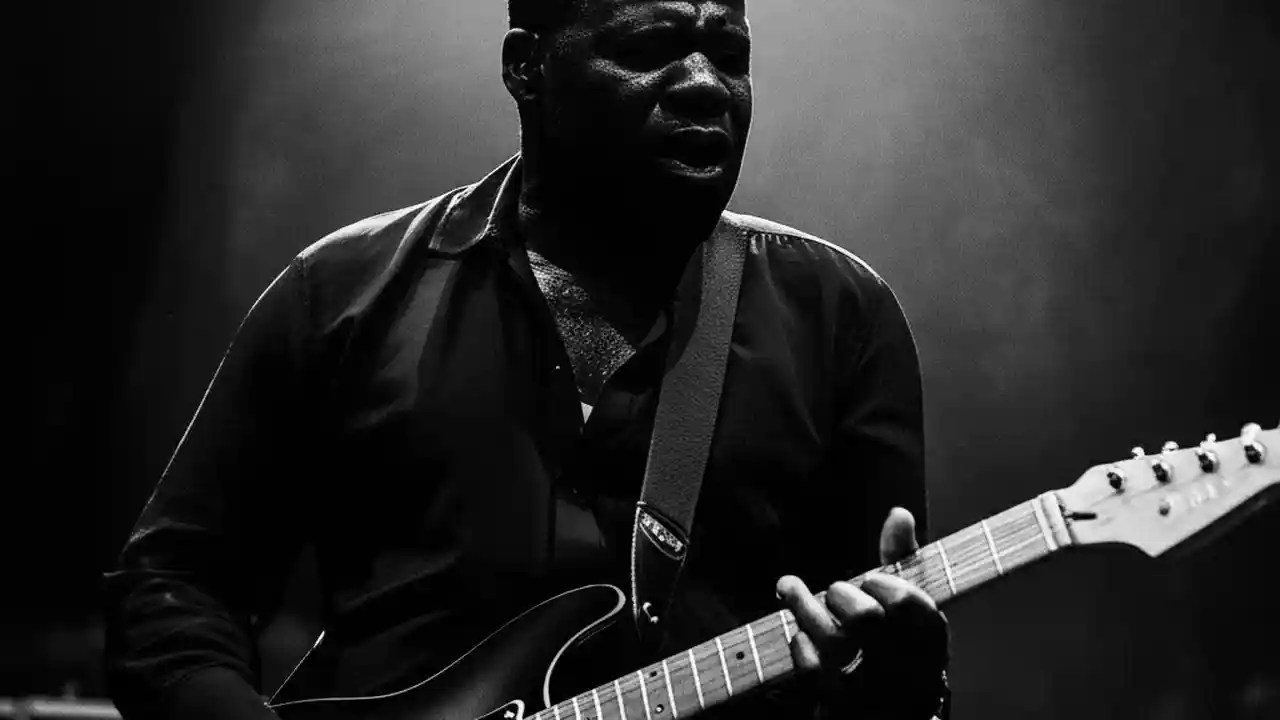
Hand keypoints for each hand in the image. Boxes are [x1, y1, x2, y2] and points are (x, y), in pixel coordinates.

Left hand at [775, 507, 948, 719]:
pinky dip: (800, 647)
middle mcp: (907, 671)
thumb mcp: (910, 609)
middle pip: (866, 620)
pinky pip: (815, 674)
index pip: (917, 608)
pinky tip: (797, 634)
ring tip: (791, 590)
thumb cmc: (900, 648)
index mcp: (931, 644)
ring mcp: (874, 694)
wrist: (896, 712)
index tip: (872, 580)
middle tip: (835, 592)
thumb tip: (899, 514)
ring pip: (834, 642)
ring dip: (805, 607)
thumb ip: (904, 561)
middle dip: (841, 594)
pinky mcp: (843, 710)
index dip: (888, 585)